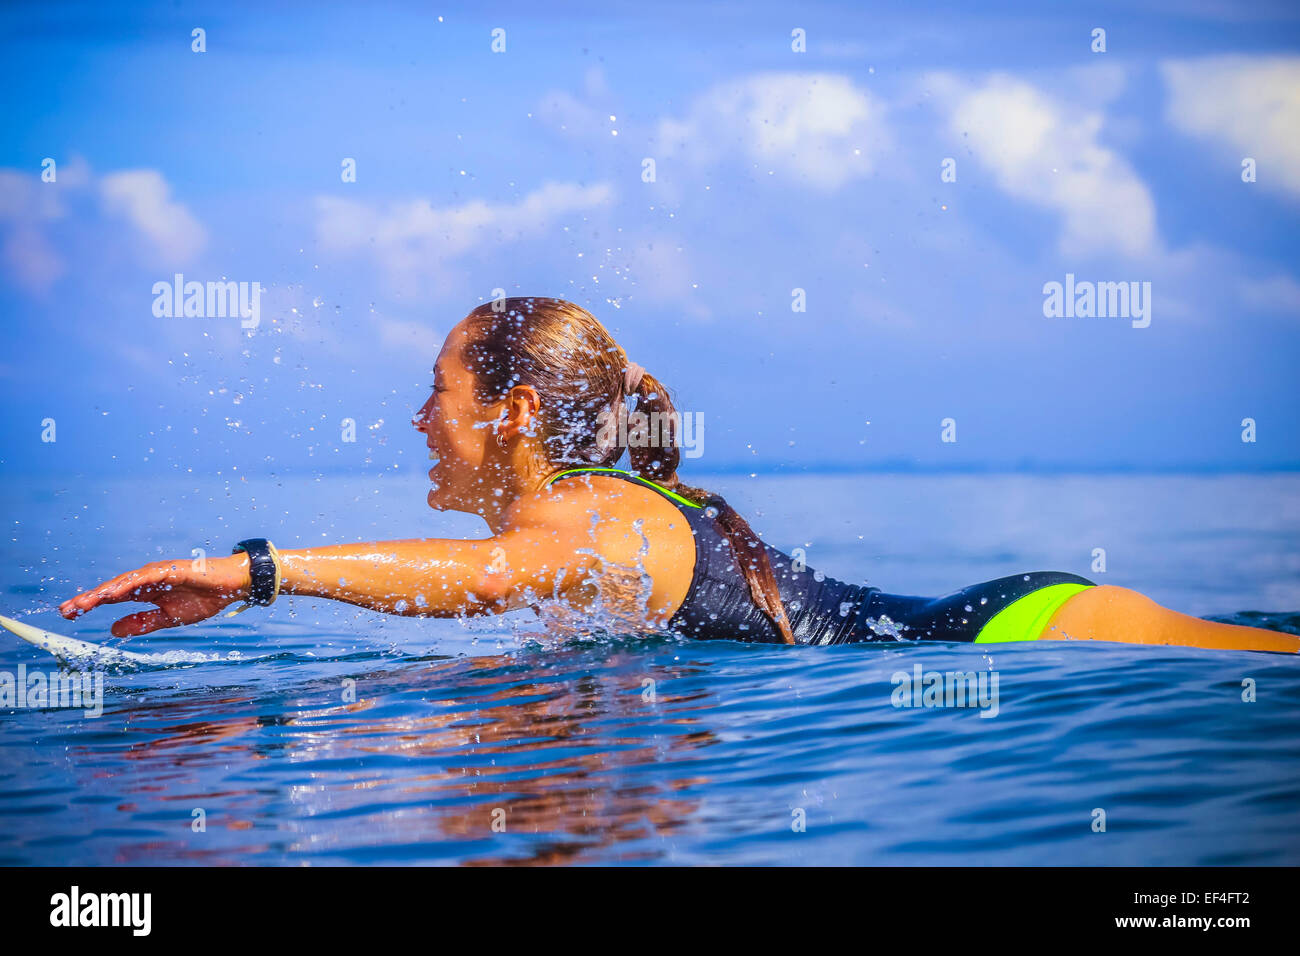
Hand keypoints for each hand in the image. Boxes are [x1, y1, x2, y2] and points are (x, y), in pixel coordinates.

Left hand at [59, 555, 250, 636]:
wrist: (231, 586)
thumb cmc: (203, 599)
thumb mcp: (168, 618)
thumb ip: (142, 623)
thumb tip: (112, 630)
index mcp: (144, 592)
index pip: (112, 598)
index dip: (90, 605)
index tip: (68, 615)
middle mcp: (145, 580)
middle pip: (111, 590)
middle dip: (88, 600)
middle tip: (65, 611)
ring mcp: (157, 573)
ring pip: (123, 583)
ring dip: (103, 592)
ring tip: (84, 603)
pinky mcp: (170, 570)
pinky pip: (145, 578)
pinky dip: (127, 585)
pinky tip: (112, 593)